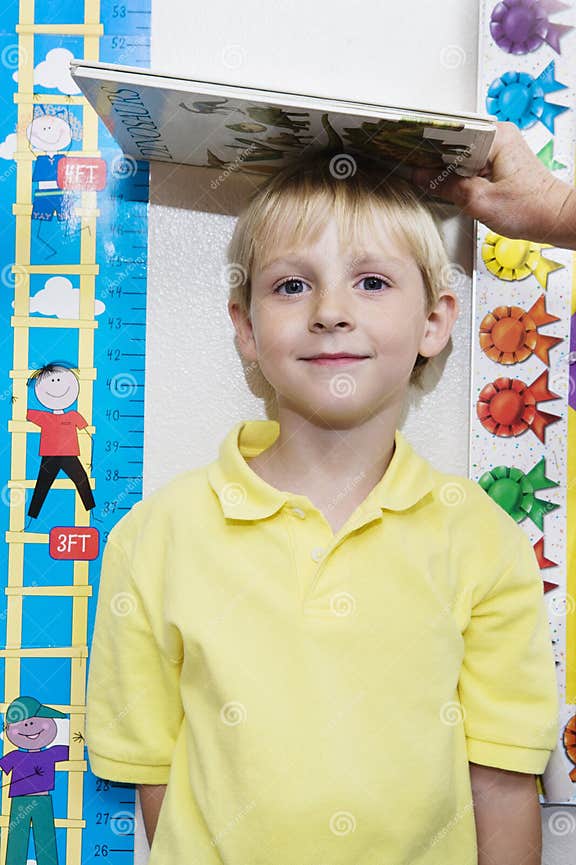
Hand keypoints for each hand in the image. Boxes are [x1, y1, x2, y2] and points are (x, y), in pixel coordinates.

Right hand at [410, 120, 575, 249]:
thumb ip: (447, 186)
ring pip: (459, 150)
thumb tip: (422, 178)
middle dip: (432, 154)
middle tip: (411, 165)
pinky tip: (443, 180)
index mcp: (495, 136)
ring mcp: (498, 146)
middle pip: (452, 138)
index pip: (451, 131)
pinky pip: (468, 159)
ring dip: (443, 163)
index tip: (406, 152)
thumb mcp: (480, 201)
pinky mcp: (497, 159)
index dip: (425, 143)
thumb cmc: (530, 208)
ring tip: (424, 174)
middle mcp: (497, 135)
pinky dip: (454, 170)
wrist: (553, 218)